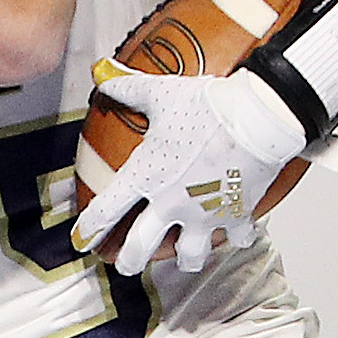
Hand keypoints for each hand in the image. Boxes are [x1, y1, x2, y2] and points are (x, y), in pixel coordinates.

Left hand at [71, 66, 305, 275]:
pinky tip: (233, 234)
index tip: (80, 241)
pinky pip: (235, 239)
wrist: (257, 118)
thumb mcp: (160, 93)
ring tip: (184, 257)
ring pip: (189, 257)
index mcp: (146, 177)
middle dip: (129, 261)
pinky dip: (234, 239)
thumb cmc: (207, 106)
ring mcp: (204, 215)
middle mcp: (171, 203)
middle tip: (126, 263)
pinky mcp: (236, 216)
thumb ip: (127, 88)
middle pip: (140, 248)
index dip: (88, 229)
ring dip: (185, 259)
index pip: (106, 210)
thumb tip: (101, 74)